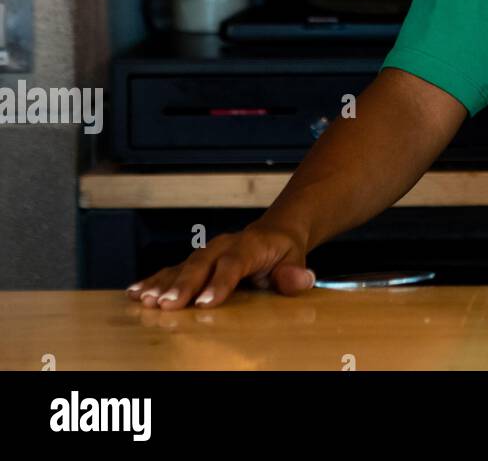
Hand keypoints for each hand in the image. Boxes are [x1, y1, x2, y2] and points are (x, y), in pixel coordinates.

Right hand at [124, 223, 314, 309]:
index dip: (220, 282)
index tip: (205, 303)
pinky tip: (134, 293)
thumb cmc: (284, 250)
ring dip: (162, 284)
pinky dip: (152, 281)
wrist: (275, 232)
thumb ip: (295, 271)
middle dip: (182, 285)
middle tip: (166, 305)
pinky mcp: (194, 263)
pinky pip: (170, 271)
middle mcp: (224, 246)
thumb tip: (302, 280)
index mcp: (250, 245)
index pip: (234, 263)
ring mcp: (206, 253)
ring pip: (181, 267)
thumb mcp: (297, 257)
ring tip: (144, 301)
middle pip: (201, 264)